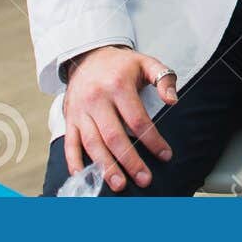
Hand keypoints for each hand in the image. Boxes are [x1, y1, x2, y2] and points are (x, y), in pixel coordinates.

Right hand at [61, 45, 177, 191]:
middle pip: (114, 136)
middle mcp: (96, 99)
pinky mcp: (69, 118)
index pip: (138, 119)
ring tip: (119, 184)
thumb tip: (173, 100)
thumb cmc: (121, 65)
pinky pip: (69, 143)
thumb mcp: (146, 62)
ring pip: (92, 143)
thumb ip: (163, 78)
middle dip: (130, 161)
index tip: (165, 155)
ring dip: (105, 167)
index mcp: (118, 85)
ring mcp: (80, 110)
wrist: (87, 57)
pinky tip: (83, 177)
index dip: (152, 140)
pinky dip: (74, 162)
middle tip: (144, 179)